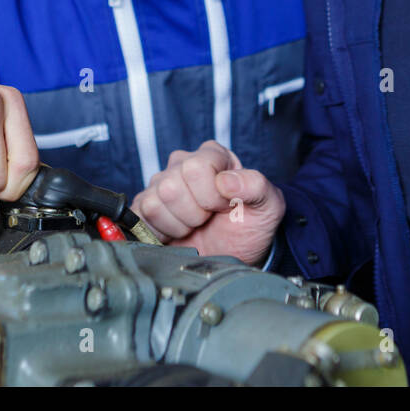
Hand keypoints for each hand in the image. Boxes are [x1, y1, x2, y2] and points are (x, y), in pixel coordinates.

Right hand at [130, 141, 284, 265]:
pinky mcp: (146, 206)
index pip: (196, 168)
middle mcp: (183, 164)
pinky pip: (141, 216)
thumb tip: (227, 181)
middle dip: (194, 213)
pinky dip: (161, 231)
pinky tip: (177, 230)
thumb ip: (255, 186)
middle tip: (208, 218)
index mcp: (212, 155)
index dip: (212, 196)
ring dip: (179, 224)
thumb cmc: (250, 226)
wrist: (234, 255)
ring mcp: (162, 184)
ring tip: (195, 225)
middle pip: (171, 186)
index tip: (224, 207)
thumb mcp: (268, 206)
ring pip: (155, 203)